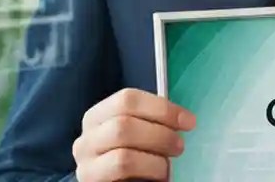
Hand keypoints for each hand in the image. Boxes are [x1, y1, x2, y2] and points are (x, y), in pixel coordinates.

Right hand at [72, 88, 195, 180]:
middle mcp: (86, 138)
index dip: (161, 108)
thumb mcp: (138, 137)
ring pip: (123, 154)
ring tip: (168, 167)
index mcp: (98, 117)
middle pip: (123, 124)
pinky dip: (148, 172)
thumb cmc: (133, 161)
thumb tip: (183, 119)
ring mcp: (86, 164)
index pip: (127, 99)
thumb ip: (150, 124)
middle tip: (180, 146)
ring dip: (155, 160)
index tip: (188, 121)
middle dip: (159, 134)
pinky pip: (122, 173)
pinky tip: (158, 178)